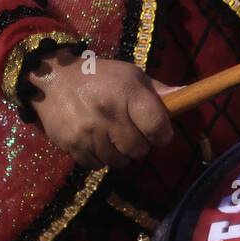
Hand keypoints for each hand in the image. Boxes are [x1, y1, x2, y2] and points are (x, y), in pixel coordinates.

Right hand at [29, 51, 174, 168]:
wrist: (53, 79)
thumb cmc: (100, 76)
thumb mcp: (130, 75)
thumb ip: (157, 91)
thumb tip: (186, 94)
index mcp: (127, 92)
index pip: (157, 128)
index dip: (162, 135)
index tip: (159, 134)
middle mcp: (108, 113)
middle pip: (139, 149)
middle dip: (140, 145)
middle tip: (131, 133)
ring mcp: (89, 131)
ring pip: (119, 161)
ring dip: (120, 154)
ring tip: (113, 137)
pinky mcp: (72, 144)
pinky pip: (97, 165)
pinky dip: (100, 158)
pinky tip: (97, 142)